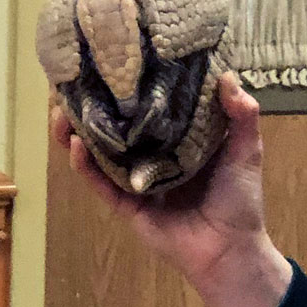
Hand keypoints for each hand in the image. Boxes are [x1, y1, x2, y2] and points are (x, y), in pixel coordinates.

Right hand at [54, 74, 292, 306]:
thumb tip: (226, 75)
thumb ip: (242, 115)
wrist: (231, 251)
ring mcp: (137, 180)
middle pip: (115, 124)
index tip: (114, 56)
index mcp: (179, 139)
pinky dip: (86, 165)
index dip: (131, 82)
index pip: (149, 104)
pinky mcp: (127, 205)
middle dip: (91, 103)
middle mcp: (154, 155)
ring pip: (99, 151)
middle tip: (72, 78)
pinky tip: (74, 143)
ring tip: (60, 107)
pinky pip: (101, 183)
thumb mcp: (246, 151)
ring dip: (77, 130)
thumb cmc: (240, 201)